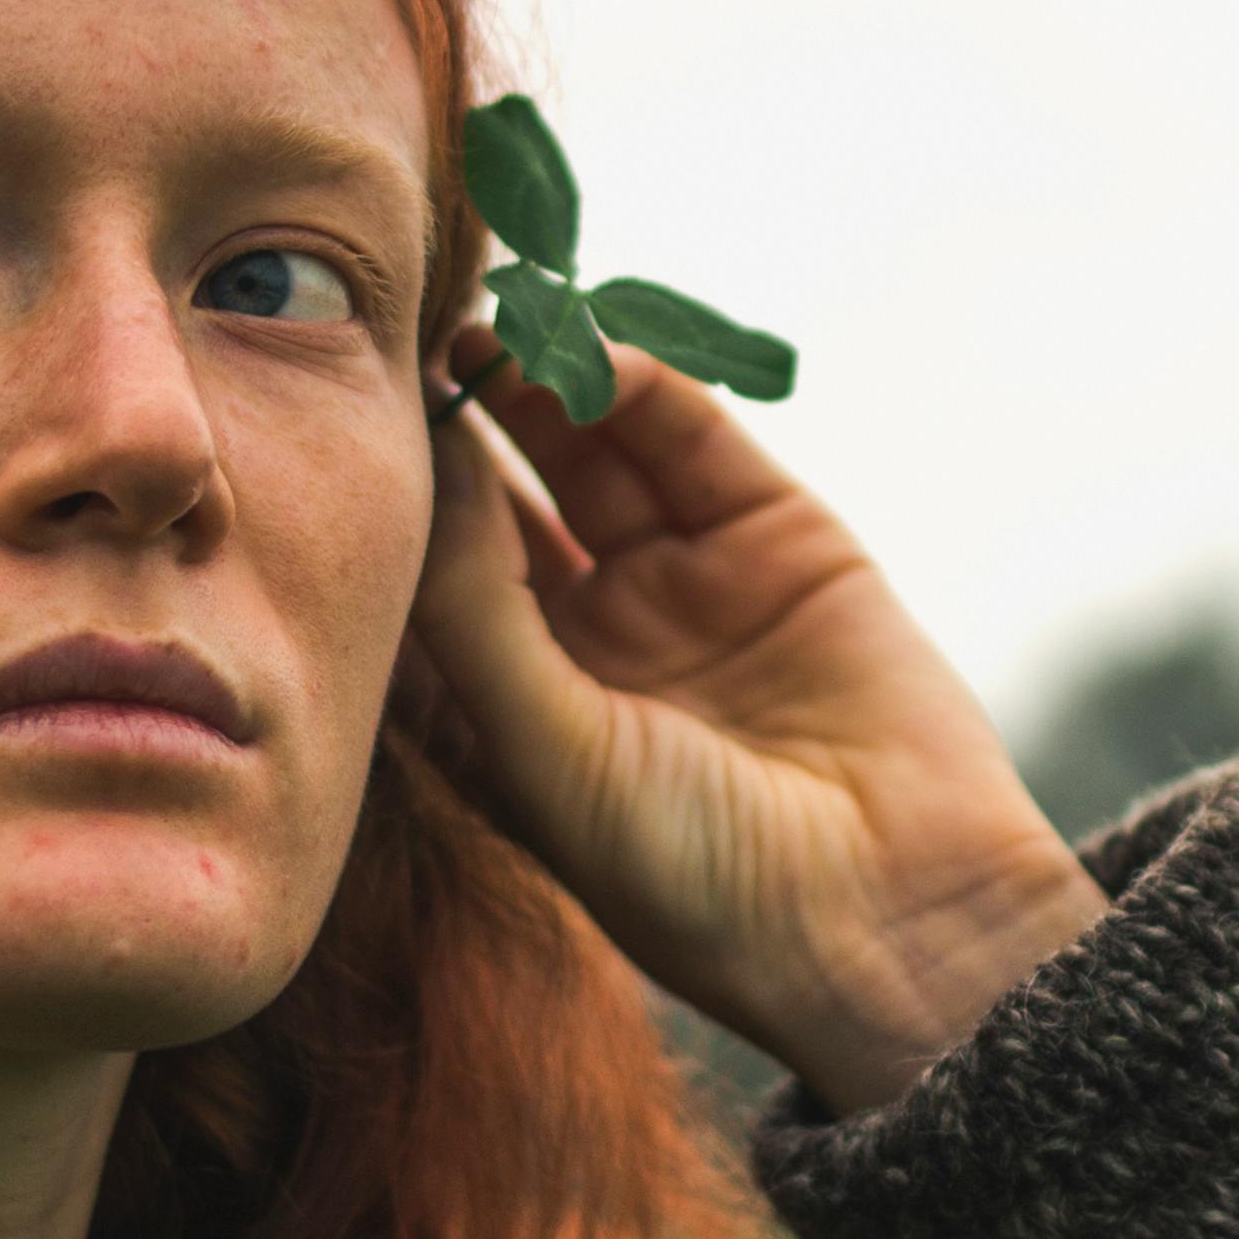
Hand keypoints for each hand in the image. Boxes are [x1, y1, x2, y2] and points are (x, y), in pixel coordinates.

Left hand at [409, 340, 1105, 1118]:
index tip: (344, 411)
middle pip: (504, 495)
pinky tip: (591, 353)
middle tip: (408, 331)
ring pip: (590, 451)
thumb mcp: (547, 751)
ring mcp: (681, 584)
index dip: (398, 495)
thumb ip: (474, 608)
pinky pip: (690, 441)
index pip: (431, 575)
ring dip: (542, 380)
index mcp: (510, 711)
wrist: (894, 918)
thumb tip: (425, 465)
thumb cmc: (694, 879)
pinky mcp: (776, 540)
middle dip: (460, 414)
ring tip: (491, 321)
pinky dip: (641, 387)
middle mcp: (587, 640)